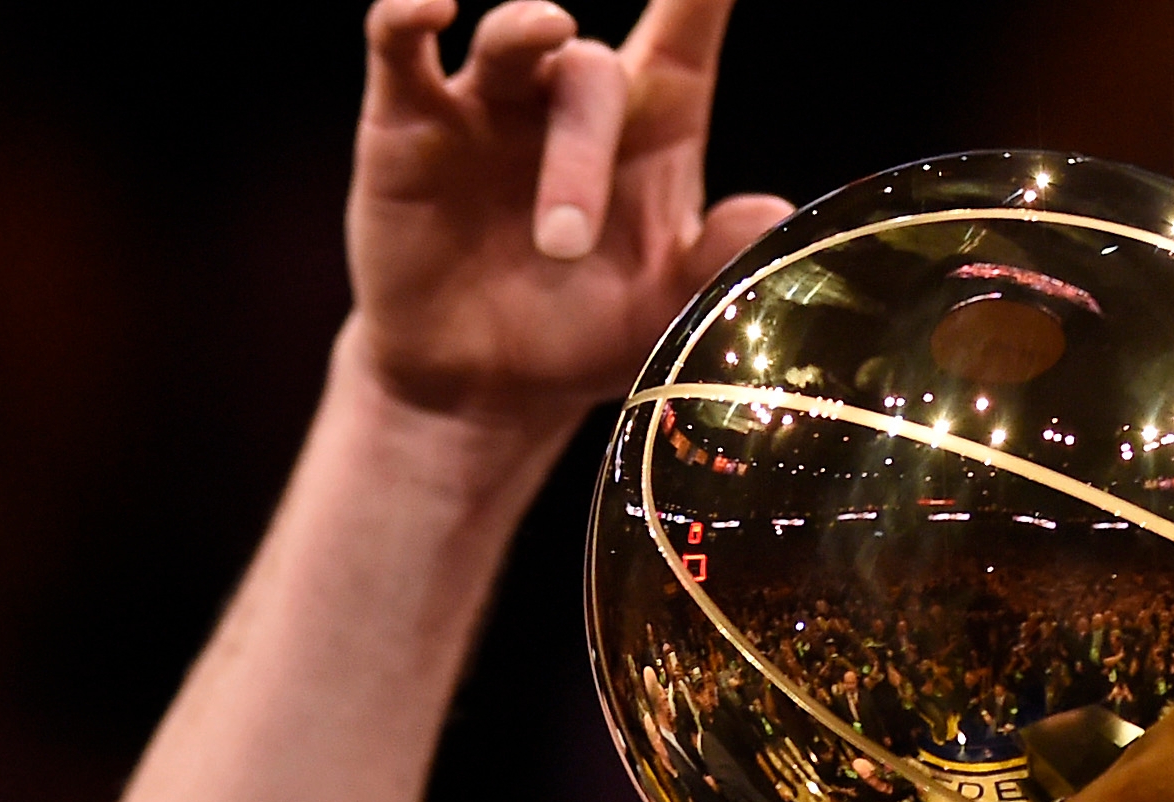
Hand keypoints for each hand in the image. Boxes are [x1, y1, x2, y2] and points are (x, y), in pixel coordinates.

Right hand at [344, 0, 789, 427]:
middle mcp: (571, 99)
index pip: (686, 30)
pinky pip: (399, 42)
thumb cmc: (584, 335)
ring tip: (537, 43)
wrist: (483, 391)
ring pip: (512, 41)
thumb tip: (773, 213)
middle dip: (582, 148)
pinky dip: (406, 13)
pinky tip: (428, 5)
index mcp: (650, 128)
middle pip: (591, 69)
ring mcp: (490, 100)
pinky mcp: (409, 118)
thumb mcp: (664, 310)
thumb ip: (718, 258)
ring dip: (520, 48)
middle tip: (567, 245)